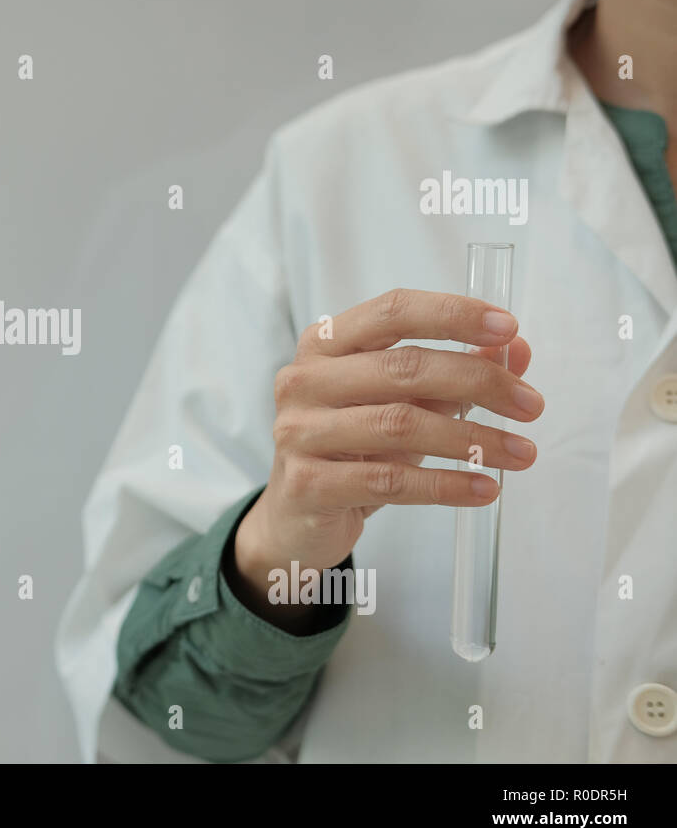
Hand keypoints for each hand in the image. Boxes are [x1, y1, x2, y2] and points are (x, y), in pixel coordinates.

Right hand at [232, 288, 541, 627]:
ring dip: (473, 439)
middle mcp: (304, 380)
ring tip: (522, 453)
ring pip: (400, 425)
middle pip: (403, 367)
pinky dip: (447, 486)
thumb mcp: (401, 403)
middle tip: (531, 405)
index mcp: (324, 345)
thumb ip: (453, 374)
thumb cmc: (352, 448)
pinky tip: (484, 488)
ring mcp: (298, 432)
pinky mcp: (307, 484)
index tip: (508, 329)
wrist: (296, 515)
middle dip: (479, 381)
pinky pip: (390, 482)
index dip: (453, 315)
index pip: (393, 312)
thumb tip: (518, 353)